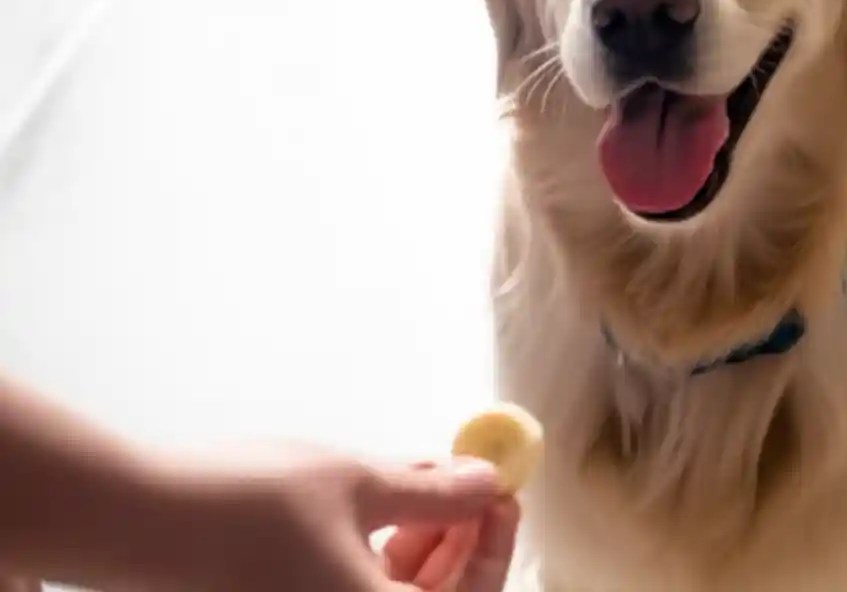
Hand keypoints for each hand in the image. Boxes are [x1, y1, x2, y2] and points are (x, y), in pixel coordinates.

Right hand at [159, 447, 516, 591]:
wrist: (134, 521)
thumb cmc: (244, 504)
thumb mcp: (357, 483)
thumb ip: (433, 491)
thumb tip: (486, 482)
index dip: (492, 542)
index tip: (502, 490)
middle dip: (458, 537)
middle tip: (466, 477)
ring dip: (418, 541)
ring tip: (419, 477)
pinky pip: (352, 589)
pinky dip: (376, 550)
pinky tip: (377, 502)